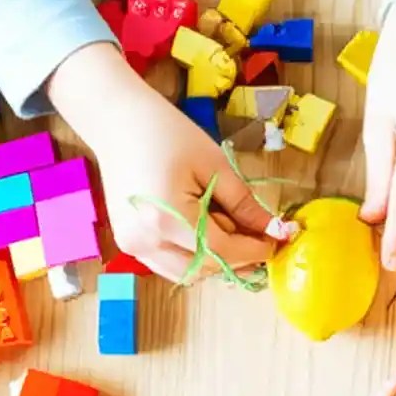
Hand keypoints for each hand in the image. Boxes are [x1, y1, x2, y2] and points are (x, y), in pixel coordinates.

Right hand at [47, 43, 291, 281]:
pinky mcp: (129, 243)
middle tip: (261, 237)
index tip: (277, 241)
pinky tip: (207, 229)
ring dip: (216, 260)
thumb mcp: (215, 165)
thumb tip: (274, 230)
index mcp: (166, 218)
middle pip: (205, 268)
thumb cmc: (167, 134)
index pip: (221, 250)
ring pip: (188, 273)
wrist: (118, 122)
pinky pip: (170, 263)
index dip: (254, 250)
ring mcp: (133, 246)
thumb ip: (244, 203)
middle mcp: (145, 241)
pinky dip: (195, 255)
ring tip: (232, 228)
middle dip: (238, 257)